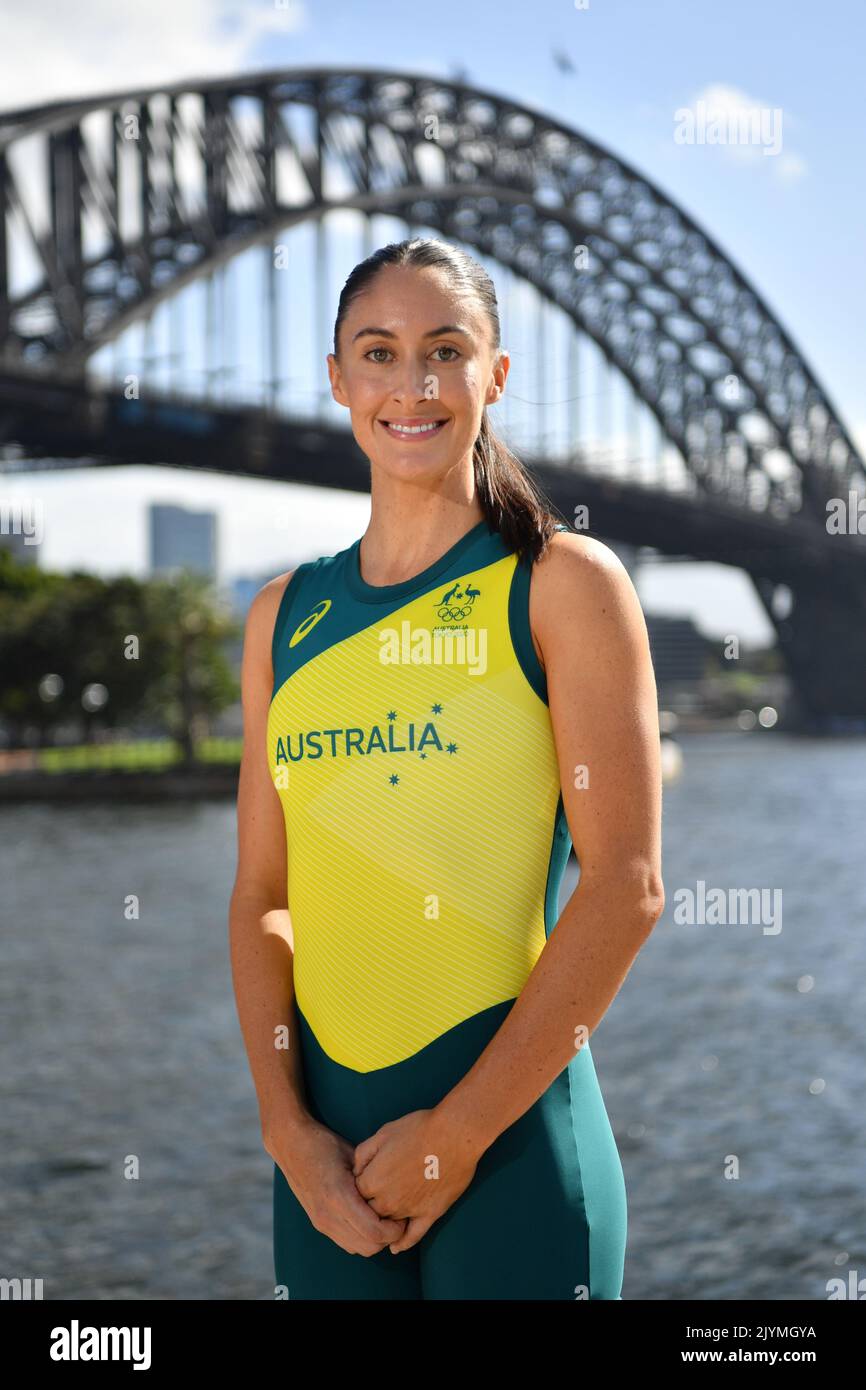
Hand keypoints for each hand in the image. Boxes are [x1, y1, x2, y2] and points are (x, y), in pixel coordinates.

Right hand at [268, 1114, 408, 1256]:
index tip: (405, 1215)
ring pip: (358, 1249)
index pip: (375, 1231)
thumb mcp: (353, 1154)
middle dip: (388, 1238)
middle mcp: (328, 1215)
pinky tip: (368, 1218)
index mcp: (339, 1196)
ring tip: (384, 1218)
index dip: (395, 1229)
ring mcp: (321, 1222)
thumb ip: (372, 1176)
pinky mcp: (318, 1223)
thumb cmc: (324, 1143)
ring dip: (375, 1240)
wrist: (291, 1145)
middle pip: (369, 1247)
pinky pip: (346, 1242)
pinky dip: (361, 1237)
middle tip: (399, 1218)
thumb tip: (396, 1190)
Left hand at [352, 1108, 480, 1252]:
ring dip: (386, 1221)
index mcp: (373, 1180)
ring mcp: (409, 1210)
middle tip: (377, 1195)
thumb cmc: (418, 1129)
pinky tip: (396, 1247)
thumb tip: (356, 1171)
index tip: (368, 1178)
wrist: (453, 1134)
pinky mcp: (430, 1214)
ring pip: (389, 1225)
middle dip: (369, 1207)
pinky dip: (403, 1244)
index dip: (361, 1186)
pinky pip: (412, 1236)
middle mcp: (387, 1201)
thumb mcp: (383, 1133)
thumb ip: (363, 1154)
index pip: (355, 1194)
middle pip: (369, 1213)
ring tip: (386, 1216)